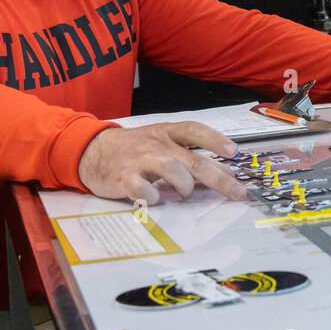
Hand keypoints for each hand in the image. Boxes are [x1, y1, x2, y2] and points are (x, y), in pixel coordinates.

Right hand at [78, 121, 246, 204]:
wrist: (93, 151)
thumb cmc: (135, 150)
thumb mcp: (162, 144)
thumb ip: (189, 156)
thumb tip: (224, 172)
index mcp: (167, 132)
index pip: (195, 130)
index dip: (216, 140)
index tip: (234, 153)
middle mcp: (156, 143)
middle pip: (193, 159)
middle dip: (219, 178)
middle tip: (237, 193)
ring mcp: (140, 159)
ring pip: (172, 169)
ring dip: (185, 186)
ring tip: (184, 194)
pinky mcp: (124, 177)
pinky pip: (142, 187)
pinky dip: (152, 196)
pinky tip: (154, 199)